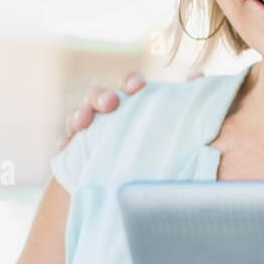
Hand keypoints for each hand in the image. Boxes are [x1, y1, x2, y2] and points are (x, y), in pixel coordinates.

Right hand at [55, 70, 203, 150]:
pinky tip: (67, 145)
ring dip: (79, 115)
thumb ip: (184, 100)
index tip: (138, 86)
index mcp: (133, 103)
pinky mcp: (78, 155)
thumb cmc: (161, 147)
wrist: (140, 188)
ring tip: (85, 120)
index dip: (130, 82)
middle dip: (101, 96)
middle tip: (111, 103)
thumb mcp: (174, 125)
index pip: (128, 85)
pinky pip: (66, 147)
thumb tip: (197, 75)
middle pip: (97, 97)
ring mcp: (90, 133)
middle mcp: (108, 114)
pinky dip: (65, 143)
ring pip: (78, 118)